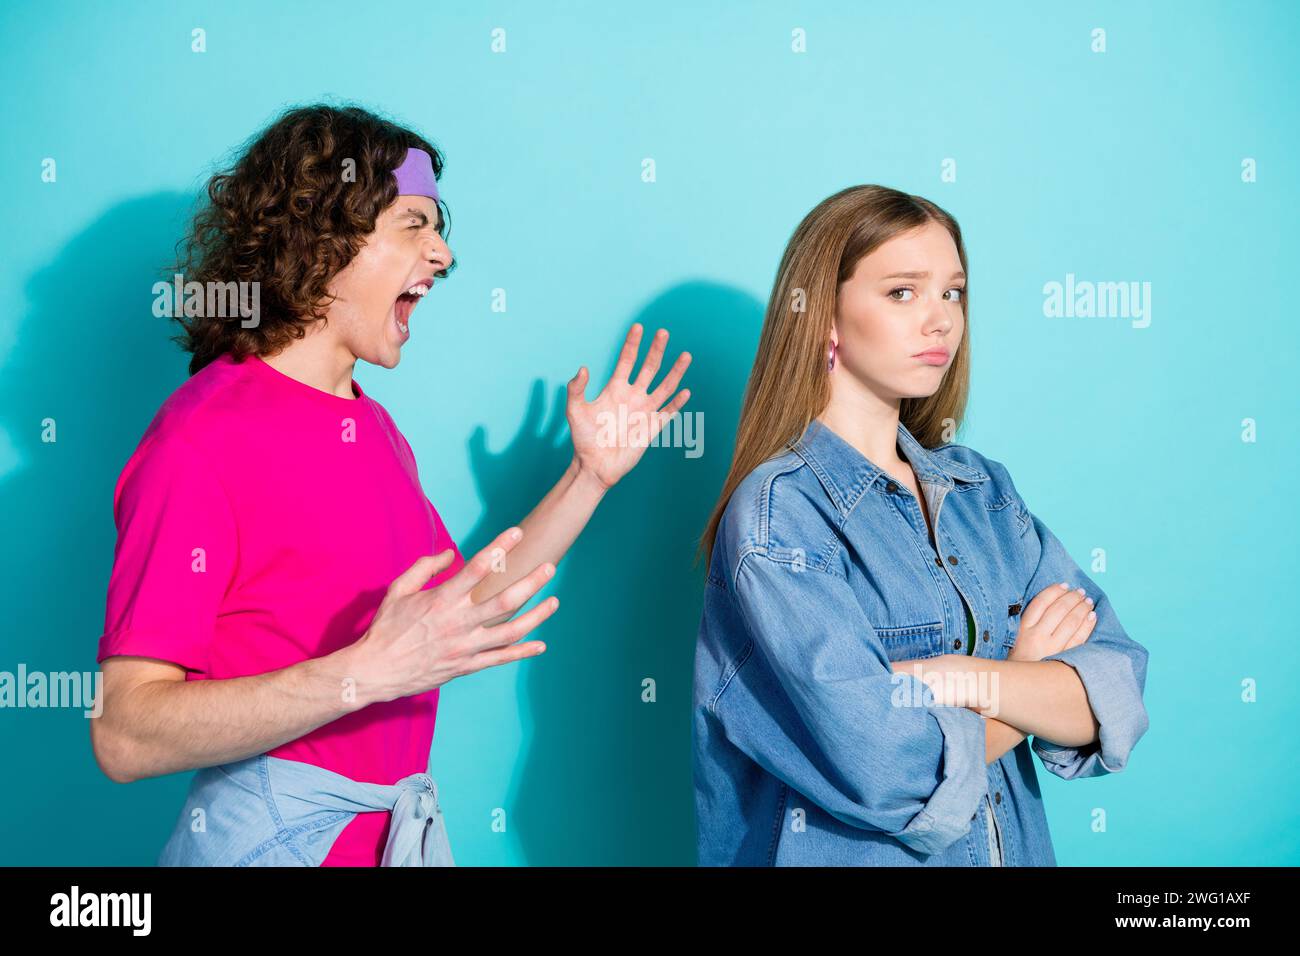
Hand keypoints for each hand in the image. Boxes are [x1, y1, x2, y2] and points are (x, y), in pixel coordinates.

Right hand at [347, 527, 559, 703]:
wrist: (375, 671)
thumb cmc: (386, 628)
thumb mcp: (398, 590)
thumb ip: (424, 567)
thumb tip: (449, 553)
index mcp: (442, 599)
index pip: (477, 567)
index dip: (500, 547)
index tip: (518, 532)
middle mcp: (458, 622)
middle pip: (505, 600)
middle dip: (531, 582)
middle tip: (550, 567)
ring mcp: (464, 647)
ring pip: (510, 631)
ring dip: (537, 616)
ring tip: (554, 601)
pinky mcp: (465, 667)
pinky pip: (500, 659)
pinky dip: (522, 652)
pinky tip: (541, 644)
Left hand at [565, 323, 691, 489]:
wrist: (594, 465)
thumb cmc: (583, 438)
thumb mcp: (574, 411)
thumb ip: (576, 389)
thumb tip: (583, 368)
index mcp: (615, 389)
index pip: (626, 361)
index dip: (632, 344)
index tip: (638, 327)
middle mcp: (632, 396)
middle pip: (649, 368)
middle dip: (656, 350)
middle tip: (663, 332)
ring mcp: (644, 411)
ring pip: (664, 387)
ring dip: (675, 372)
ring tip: (685, 355)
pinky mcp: (652, 428)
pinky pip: (668, 412)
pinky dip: (677, 403)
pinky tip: (685, 391)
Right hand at [1006, 582, 1096, 661]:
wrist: (1020, 686)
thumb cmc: (1019, 660)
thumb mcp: (1015, 638)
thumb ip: (1029, 622)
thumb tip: (1054, 602)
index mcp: (1023, 629)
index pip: (1041, 602)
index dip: (1054, 591)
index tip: (1064, 585)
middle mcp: (1036, 636)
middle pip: (1058, 609)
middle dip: (1072, 597)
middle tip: (1080, 592)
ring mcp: (1052, 648)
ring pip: (1071, 621)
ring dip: (1081, 608)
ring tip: (1088, 601)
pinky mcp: (1063, 658)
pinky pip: (1080, 638)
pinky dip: (1087, 625)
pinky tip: (1092, 616)